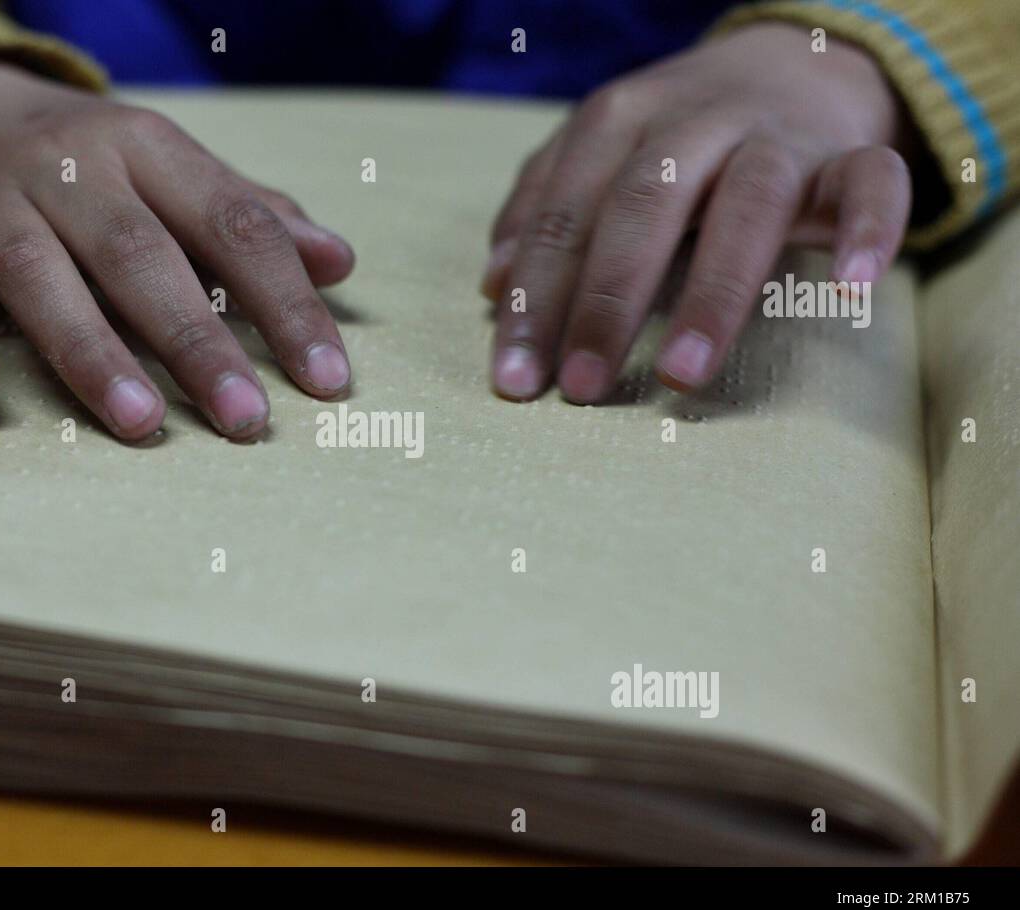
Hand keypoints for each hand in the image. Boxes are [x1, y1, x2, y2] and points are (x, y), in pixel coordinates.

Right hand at [0, 62, 354, 439]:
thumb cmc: (92, 168)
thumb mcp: (172, 173)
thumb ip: (251, 218)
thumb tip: (339, 262)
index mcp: (148, 147)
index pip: (233, 224)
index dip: (286, 303)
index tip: (327, 379)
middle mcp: (70, 165)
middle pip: (139, 255)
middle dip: (197, 341)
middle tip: (245, 419)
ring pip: (38, 273)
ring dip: (90, 351)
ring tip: (141, 423)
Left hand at [482, 23, 913, 401]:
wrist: (786, 68)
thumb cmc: (671, 142)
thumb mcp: (597, 162)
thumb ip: (544, 214)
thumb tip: (491, 287)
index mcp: (615, 124)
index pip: (563, 218)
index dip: (535, 300)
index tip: (514, 379)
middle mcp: (690, 122)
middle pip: (642, 207)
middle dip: (604, 303)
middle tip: (578, 387)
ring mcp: (774, 135)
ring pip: (747, 203)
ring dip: (712, 293)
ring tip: (682, 376)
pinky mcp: (850, 154)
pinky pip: (871, 183)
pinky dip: (867, 229)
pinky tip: (849, 290)